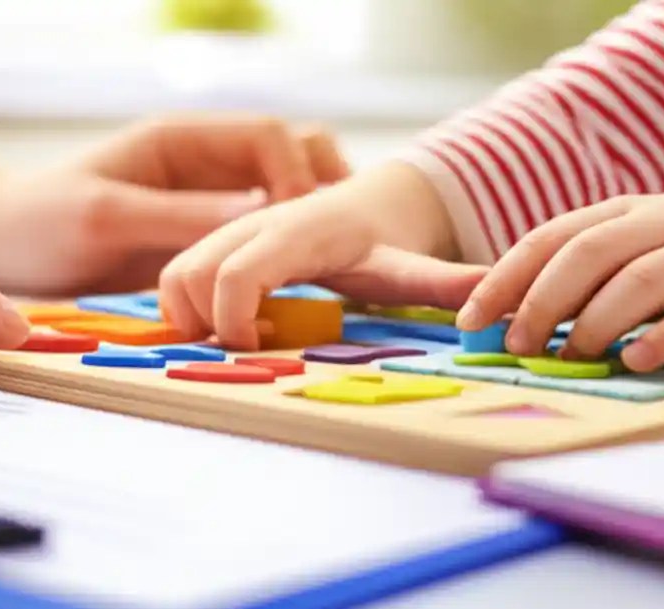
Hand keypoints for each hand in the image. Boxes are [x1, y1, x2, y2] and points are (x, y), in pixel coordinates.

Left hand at [0, 114, 352, 296]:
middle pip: (286, 161)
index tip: (305, 220)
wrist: (0, 245)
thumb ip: (180, 214)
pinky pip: (256, 238)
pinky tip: (296, 287)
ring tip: (332, 264)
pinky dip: (281, 254)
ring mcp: (202, 202)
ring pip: (279, 199)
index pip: (266, 136)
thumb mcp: (107, 218)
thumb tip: (258, 213)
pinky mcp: (198, 239)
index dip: (297, 173)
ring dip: (305, 224)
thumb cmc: (40, 222)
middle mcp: (200, 165)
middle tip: (333, 242)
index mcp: (180, 141)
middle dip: (318, 192)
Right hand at [158, 161, 484, 348]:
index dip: (232, 318)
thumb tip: (489, 298)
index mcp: (293, 234)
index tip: (256, 347)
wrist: (367, 205)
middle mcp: (250, 227)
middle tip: (251, 347)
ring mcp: (226, 232)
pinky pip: (173, 278)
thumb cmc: (384, 245)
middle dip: (207, 323)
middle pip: (192, 276)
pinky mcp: (211, 243)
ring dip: (192, 316)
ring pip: (176, 277)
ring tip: (241, 335)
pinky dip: (185, 308)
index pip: (236, 273)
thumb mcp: (411, 268)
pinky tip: (226, 324)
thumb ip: (445, 283)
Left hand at [454, 193, 663, 371]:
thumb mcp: (648, 250)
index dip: (505, 278)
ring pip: (642, 279)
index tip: (467, 319)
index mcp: (629, 213)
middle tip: (515, 345)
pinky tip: (639, 360)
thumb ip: (592, 275)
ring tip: (571, 356)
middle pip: (589, 254)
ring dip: (597, 321)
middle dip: (542, 301)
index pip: (552, 238)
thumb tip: (513, 320)